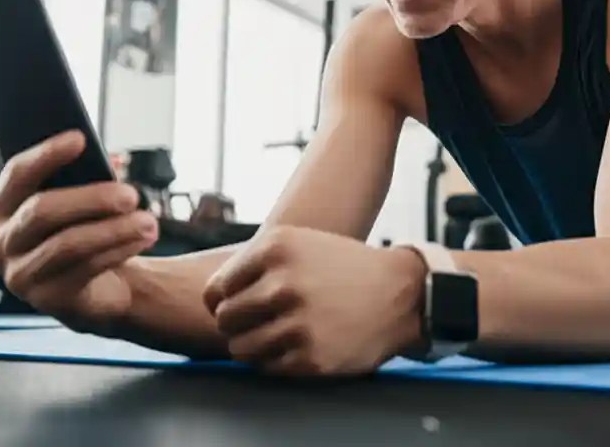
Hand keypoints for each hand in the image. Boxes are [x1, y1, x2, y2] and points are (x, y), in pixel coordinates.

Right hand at [0, 131, 159, 334]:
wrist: (96, 289)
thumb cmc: (82, 233)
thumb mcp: (78, 204)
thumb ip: (81, 183)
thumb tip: (109, 163)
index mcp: (3, 209)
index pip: (17, 175)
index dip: (46, 154)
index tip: (79, 138)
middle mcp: (2, 243)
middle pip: (41, 211)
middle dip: (91, 199)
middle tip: (131, 194)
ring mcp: (21, 275)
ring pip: (67, 243)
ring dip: (114, 229)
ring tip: (148, 221)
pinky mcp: (48, 299)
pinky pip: (85, 268)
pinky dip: (119, 249)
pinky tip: (142, 238)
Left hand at [202, 226, 425, 376]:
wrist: (399, 294)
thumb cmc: (341, 267)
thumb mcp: (298, 242)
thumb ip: (253, 262)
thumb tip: (210, 296)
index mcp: (275, 249)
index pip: (215, 290)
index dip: (219, 302)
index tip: (234, 305)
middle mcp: (283, 284)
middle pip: (224, 320)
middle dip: (235, 325)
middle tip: (254, 323)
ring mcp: (297, 323)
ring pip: (240, 348)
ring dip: (250, 347)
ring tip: (271, 337)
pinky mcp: (310, 357)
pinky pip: (266, 368)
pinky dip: (274, 361)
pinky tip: (293, 346)